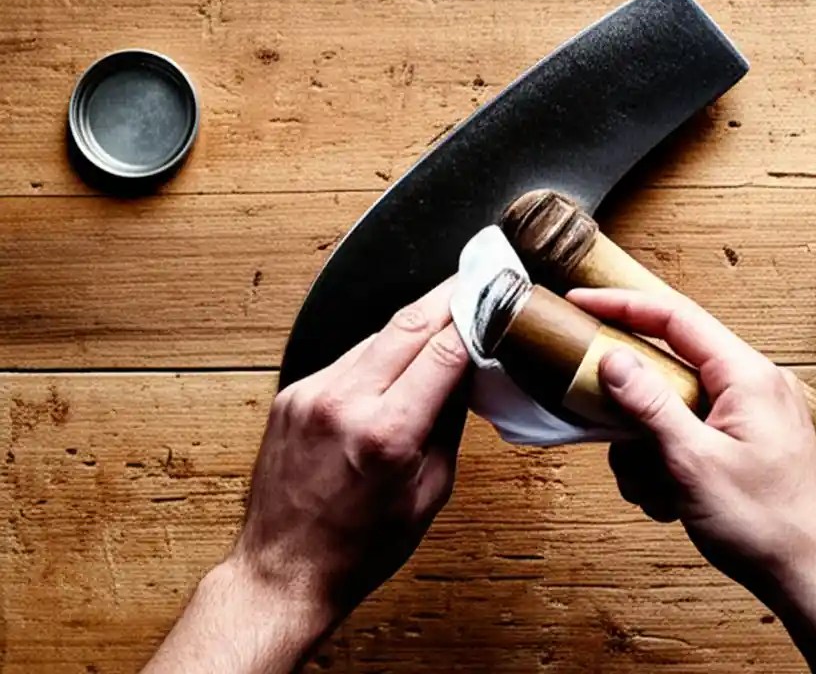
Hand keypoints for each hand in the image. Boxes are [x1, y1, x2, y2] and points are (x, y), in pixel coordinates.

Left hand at [144, 280, 471, 673]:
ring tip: (442, 324)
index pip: (443, 350)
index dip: (474, 317)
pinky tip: (395, 365)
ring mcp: (311, 396)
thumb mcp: (430, 492)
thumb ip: (449, 425)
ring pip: (375, 336)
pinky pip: (346, 359)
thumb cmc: (358, 548)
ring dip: (412, 327)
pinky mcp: (291, 396)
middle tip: (474, 282)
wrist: (283, 571)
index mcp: (386, 434)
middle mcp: (343, 404)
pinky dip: (377, 355)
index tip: (495, 299)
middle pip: (407, 324)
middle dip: (446, 300)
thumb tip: (466, 374)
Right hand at [568, 288, 815, 673]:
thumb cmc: (768, 524)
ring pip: (674, 410)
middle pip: (669, 368)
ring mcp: (752, 418)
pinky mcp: (747, 446)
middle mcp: (753, 388)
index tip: (582, 303)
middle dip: (631, 408)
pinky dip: (670, 465)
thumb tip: (615, 359)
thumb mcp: (693, 463)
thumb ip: (650, 405)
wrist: (812, 578)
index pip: (676, 317)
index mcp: (747, 377)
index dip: (623, 306)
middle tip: (605, 427)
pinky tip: (672, 501)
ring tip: (656, 489)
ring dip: (648, 449)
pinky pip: (692, 436)